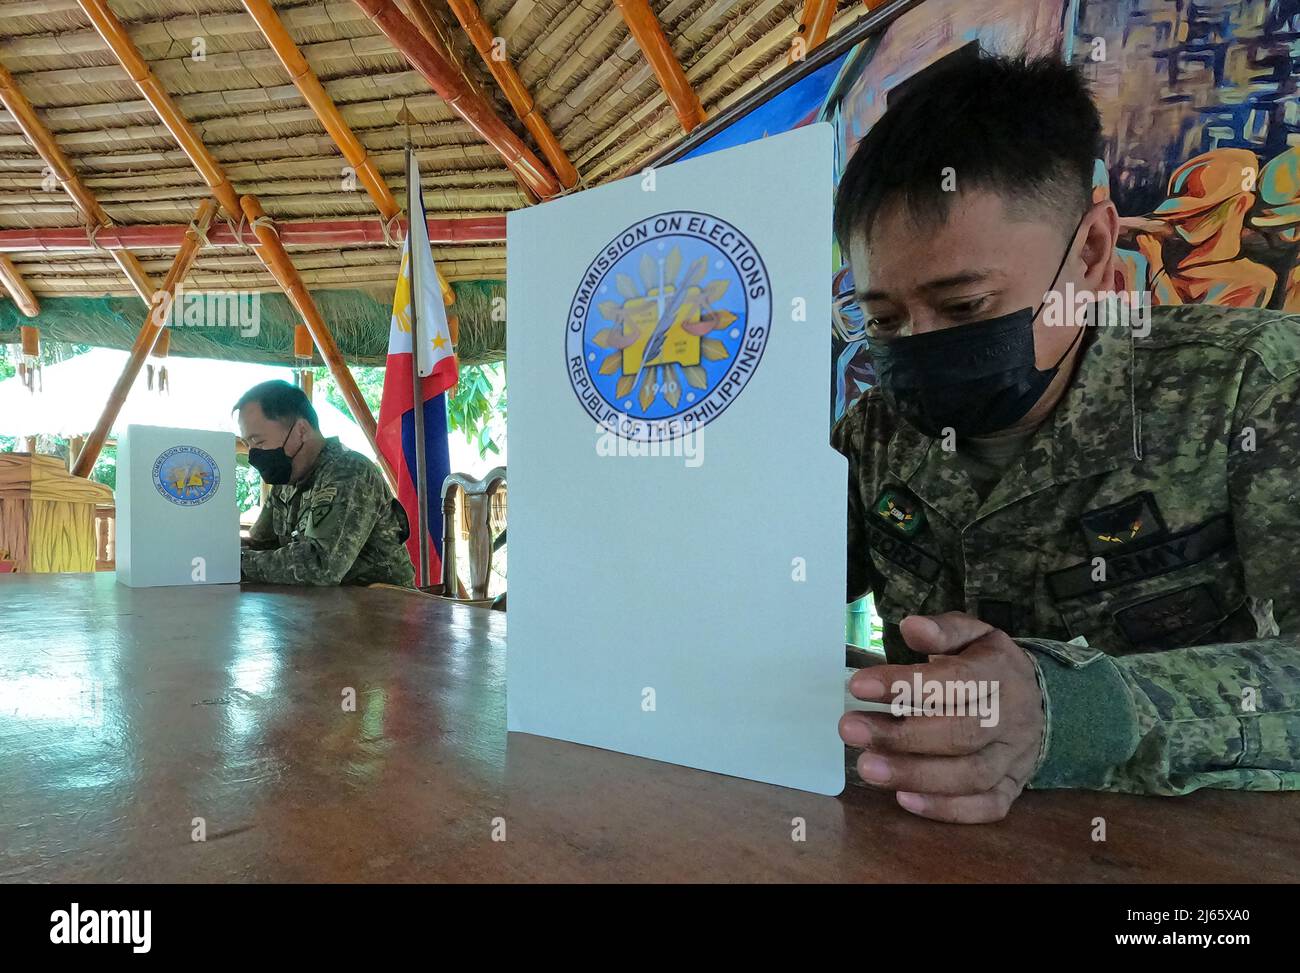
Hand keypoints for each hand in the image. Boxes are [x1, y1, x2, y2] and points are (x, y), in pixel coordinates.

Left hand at [839, 612, 1045, 822]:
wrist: (1041, 702)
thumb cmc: (989, 666)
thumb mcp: (973, 635)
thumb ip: (943, 631)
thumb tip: (911, 626)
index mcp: (1000, 674)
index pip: (954, 681)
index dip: (905, 685)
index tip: (858, 686)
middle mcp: (1012, 718)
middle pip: (960, 734)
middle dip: (901, 736)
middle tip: (850, 730)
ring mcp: (1014, 757)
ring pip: (970, 774)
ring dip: (915, 774)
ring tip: (867, 767)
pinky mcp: (1013, 788)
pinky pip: (986, 807)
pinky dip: (947, 809)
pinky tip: (904, 799)